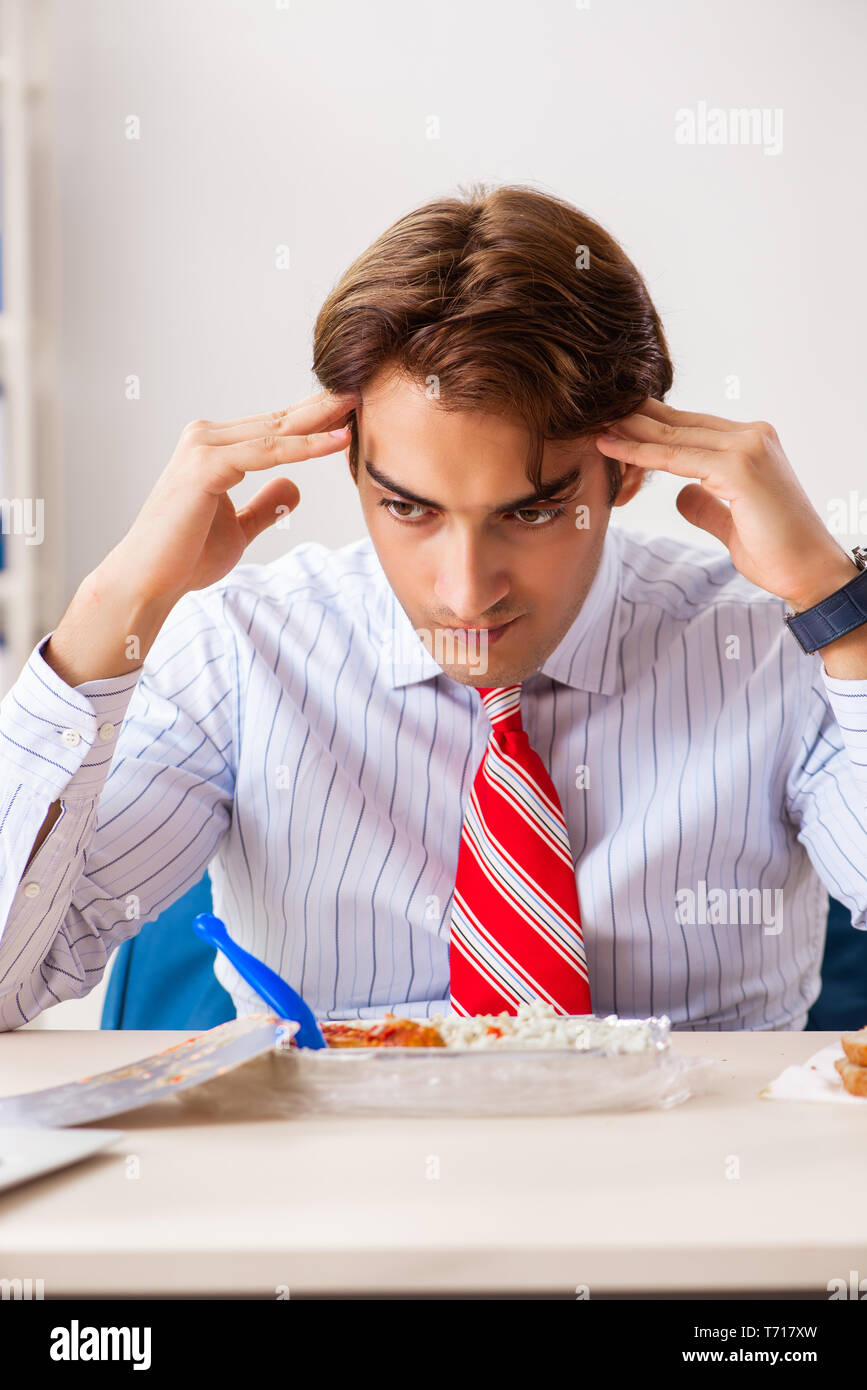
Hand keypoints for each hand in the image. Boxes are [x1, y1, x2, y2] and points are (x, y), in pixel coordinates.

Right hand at [101, 389, 358, 605]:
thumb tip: (293, 487)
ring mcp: (203, 449)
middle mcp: (206, 439)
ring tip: (357, 404)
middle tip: (363, 390)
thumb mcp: (238, 530)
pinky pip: (266, 453)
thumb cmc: (185, 558)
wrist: (148, 582)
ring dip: (320, 419)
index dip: (314, 419)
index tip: (351, 409)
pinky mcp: (205, 467)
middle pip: (277, 421)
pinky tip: (336, 439)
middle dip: (322, 407)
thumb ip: (263, 506)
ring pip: (275, 431)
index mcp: (214, 449)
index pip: (274, 429)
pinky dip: (304, 447)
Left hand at [596, 399, 858, 610]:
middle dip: (635, 419)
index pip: (692, 428)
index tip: (618, 422)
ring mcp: (748, 447)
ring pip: (674, 436)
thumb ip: (707, 502)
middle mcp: (753, 436)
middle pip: (681, 424)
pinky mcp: (739, 467)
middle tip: (595, 411)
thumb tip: (681, 494)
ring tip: (594, 423)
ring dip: (630, 430)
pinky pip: (676, 458)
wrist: (809, 572)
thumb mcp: (731, 521)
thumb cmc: (777, 552)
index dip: (653, 426)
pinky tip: (612, 447)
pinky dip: (641, 453)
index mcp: (753, 443)